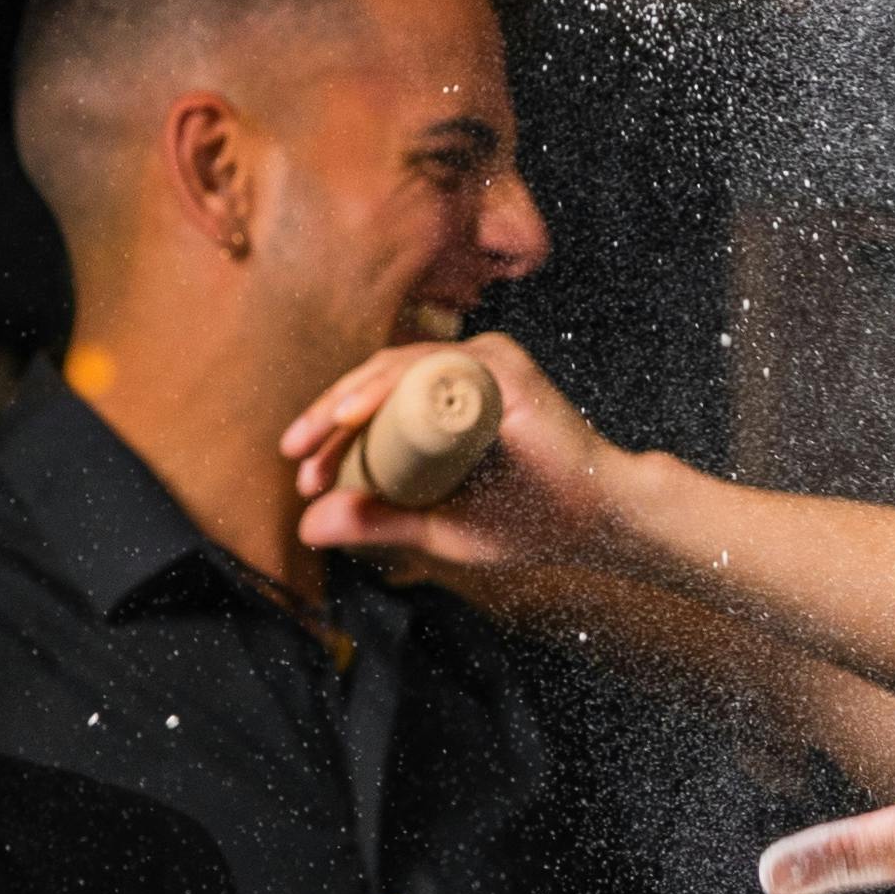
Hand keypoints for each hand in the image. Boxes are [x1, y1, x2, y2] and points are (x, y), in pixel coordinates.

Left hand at [281, 331, 628, 570]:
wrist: (596, 521)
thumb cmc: (527, 522)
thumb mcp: (436, 529)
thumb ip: (378, 523)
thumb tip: (305, 527)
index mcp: (442, 404)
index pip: (373, 407)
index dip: (330, 435)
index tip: (304, 476)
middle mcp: (460, 375)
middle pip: (376, 382)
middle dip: (329, 417)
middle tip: (298, 456)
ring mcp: (482, 364)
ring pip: (398, 366)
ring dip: (352, 398)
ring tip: (322, 433)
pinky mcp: (504, 366)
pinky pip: (436, 364)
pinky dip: (393, 382)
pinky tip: (362, 411)